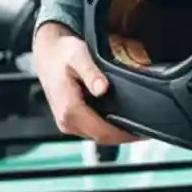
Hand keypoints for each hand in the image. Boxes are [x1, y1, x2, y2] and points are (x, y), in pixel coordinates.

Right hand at [33, 22, 142, 144]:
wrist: (47, 53)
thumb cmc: (62, 53)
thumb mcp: (79, 56)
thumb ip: (91, 73)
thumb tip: (102, 88)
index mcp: (69, 109)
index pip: (102, 132)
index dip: (124, 134)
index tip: (141, 132)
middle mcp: (66, 121)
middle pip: (102, 138)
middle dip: (124, 136)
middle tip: (144, 130)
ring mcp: (67, 122)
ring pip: (97, 136)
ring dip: (116, 133)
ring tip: (135, 125)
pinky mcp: (69, 120)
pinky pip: (91, 130)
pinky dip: (106, 128)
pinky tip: (118, 120)